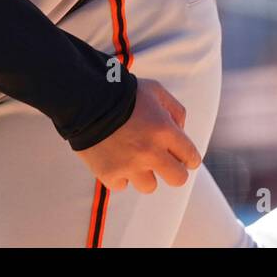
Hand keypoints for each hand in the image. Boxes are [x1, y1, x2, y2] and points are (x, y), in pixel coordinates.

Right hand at [74, 78, 201, 193]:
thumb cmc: (123, 92)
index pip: (191, 156)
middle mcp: (151, 152)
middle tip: (164, 164)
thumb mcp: (155, 90)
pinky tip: (114, 159)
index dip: (189, 158)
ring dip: (144, 174)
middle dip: (173, 172)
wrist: (85, 99)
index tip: (184, 159)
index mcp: (165, 130)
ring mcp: (130, 166)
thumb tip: (180, 130)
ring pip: (149, 186)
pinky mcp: (109, 174)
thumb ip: (174, 109)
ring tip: (133, 158)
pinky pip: (121, 185)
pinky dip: (119, 175)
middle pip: (178, 179)